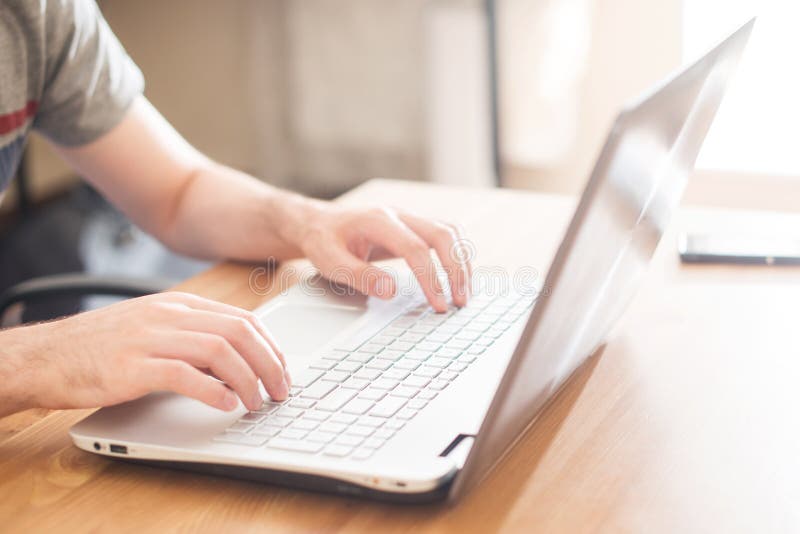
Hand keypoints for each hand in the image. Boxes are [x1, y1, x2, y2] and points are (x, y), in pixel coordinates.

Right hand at [0, 292, 289, 415]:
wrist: (46, 356)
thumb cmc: (102, 346)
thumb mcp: (153, 328)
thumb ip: (192, 335)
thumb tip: (238, 357)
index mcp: (179, 305)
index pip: (242, 319)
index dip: (271, 347)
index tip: (283, 370)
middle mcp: (169, 315)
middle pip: (239, 332)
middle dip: (269, 363)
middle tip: (281, 390)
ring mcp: (150, 338)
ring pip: (219, 350)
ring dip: (248, 379)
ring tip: (258, 402)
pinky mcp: (132, 366)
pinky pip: (183, 374)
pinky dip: (212, 390)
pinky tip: (225, 405)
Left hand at [287, 203, 472, 311]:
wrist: (318, 222)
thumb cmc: (323, 240)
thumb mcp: (331, 262)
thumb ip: (360, 276)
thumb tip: (391, 291)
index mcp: (377, 221)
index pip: (415, 249)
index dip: (430, 278)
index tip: (438, 305)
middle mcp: (398, 215)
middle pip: (443, 235)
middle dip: (457, 269)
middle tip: (461, 301)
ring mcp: (409, 218)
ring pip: (450, 232)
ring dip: (462, 261)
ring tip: (465, 292)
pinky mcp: (413, 226)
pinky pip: (445, 234)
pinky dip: (457, 254)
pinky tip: (458, 276)